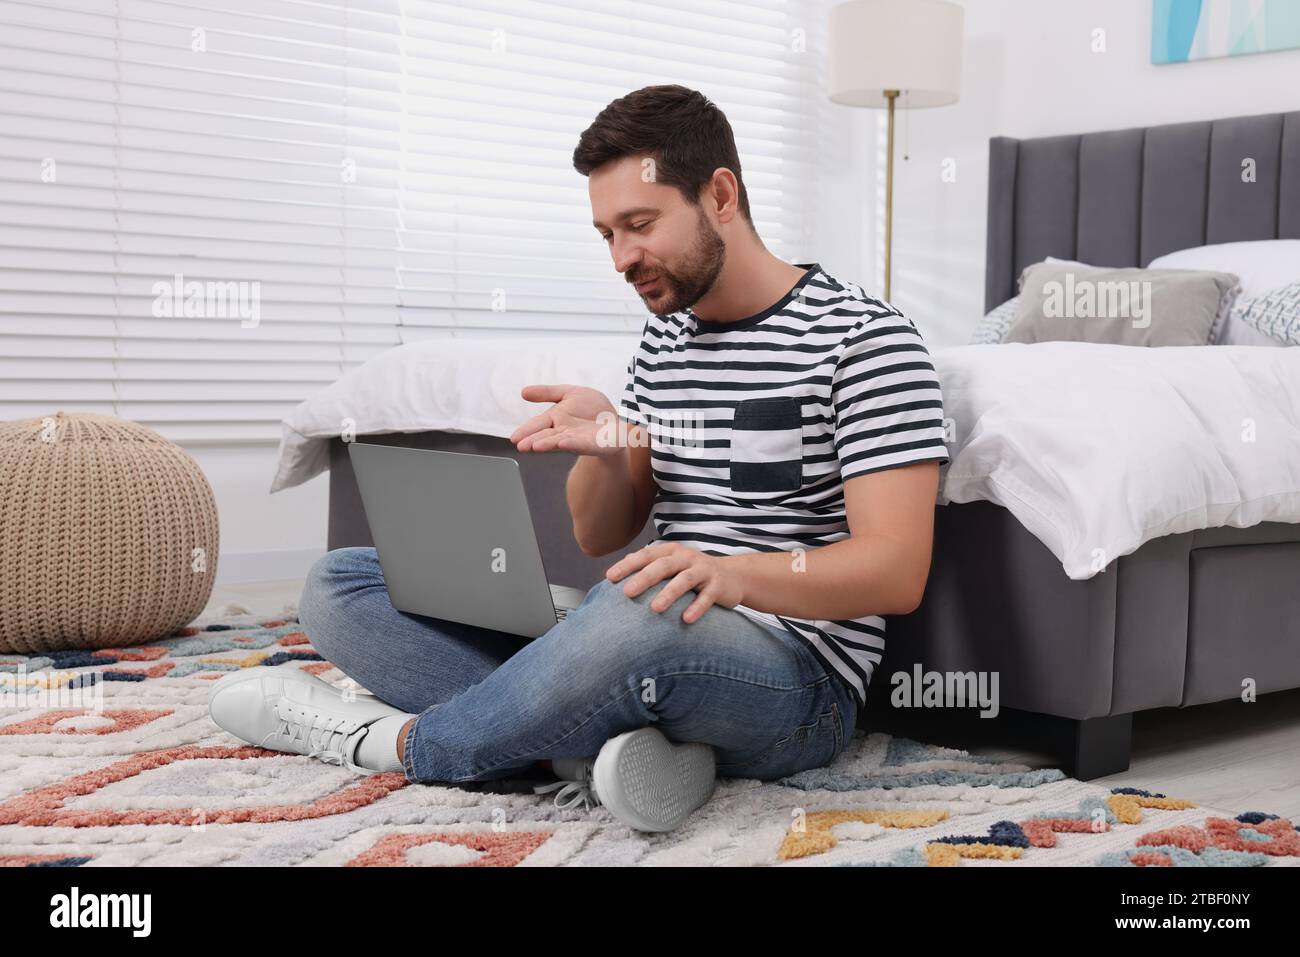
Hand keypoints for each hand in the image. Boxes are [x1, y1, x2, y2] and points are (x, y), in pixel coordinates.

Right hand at [510, 384, 620, 456]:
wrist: (615, 420)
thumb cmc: (591, 408)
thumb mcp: (569, 393)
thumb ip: (547, 392)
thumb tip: (523, 392)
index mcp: (555, 419)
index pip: (537, 424)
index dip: (526, 431)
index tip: (514, 438)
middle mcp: (563, 431)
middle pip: (545, 436)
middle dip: (533, 440)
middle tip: (520, 445)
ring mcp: (578, 439)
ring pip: (560, 441)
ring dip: (548, 444)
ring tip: (536, 446)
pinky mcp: (594, 444)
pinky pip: (582, 444)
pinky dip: (572, 443)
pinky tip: (563, 442)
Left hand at [606, 542, 745, 623]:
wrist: (731, 577)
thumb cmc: (692, 573)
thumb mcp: (671, 565)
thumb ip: (649, 565)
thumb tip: (620, 565)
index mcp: (671, 552)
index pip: (646, 556)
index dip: (628, 565)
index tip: (610, 577)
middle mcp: (686, 558)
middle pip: (663, 566)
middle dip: (644, 578)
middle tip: (627, 592)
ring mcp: (703, 571)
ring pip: (684, 580)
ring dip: (669, 594)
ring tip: (656, 609)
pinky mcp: (718, 586)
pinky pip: (707, 597)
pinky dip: (697, 607)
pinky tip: (686, 619)